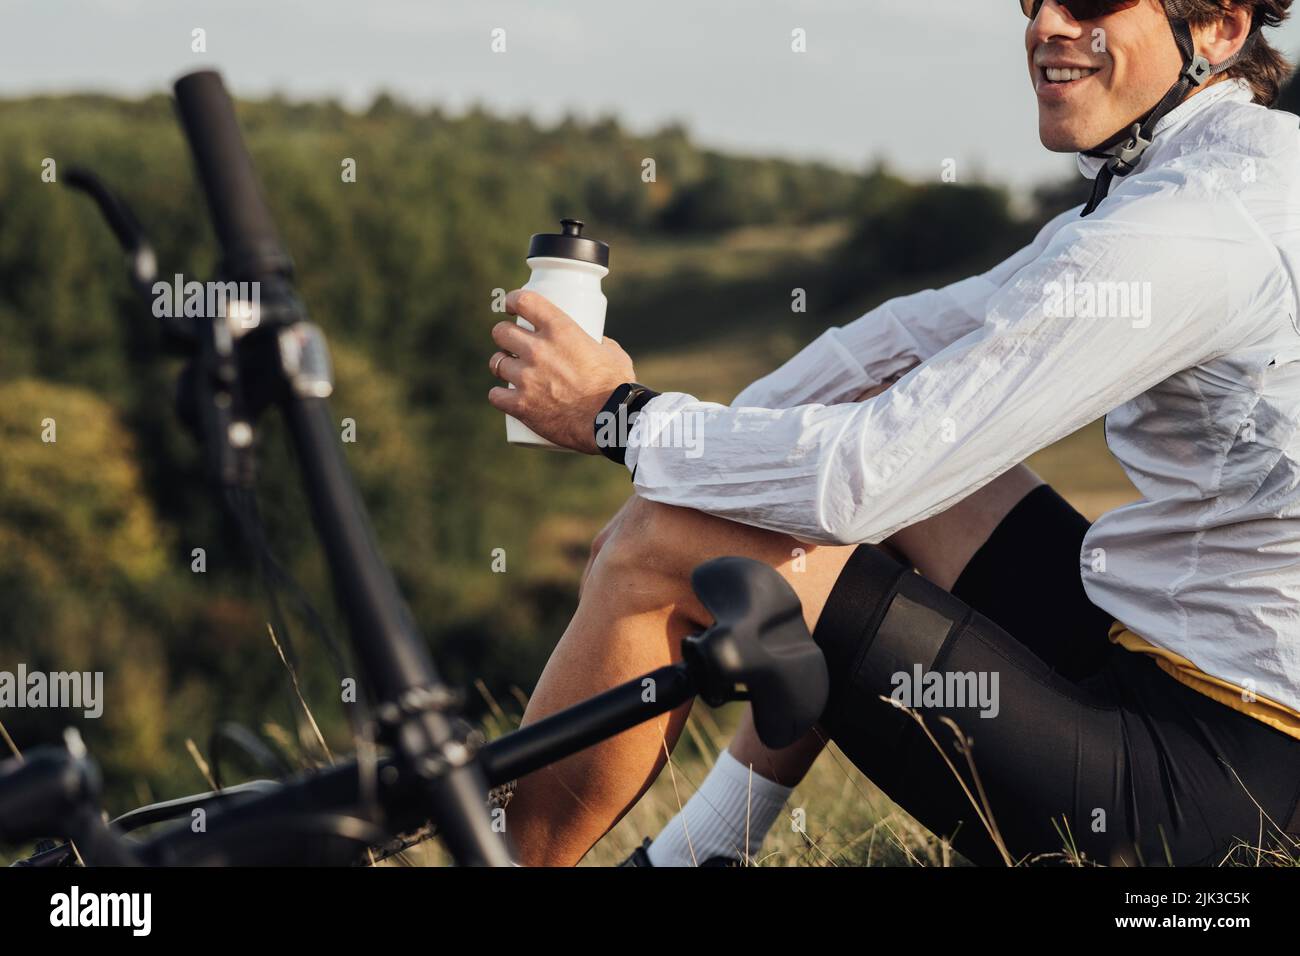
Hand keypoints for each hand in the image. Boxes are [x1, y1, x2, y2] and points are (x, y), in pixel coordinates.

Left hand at [487, 289, 635, 453]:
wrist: (610, 422)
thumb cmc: (616, 387)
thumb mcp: (612, 354)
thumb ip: (599, 344)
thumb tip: (595, 343)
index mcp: (560, 330)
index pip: (524, 301)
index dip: (513, 300)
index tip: (511, 306)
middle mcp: (538, 350)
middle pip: (501, 332)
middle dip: (504, 335)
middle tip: (512, 344)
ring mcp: (526, 378)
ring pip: (496, 363)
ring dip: (502, 365)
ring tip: (510, 371)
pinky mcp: (520, 405)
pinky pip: (495, 395)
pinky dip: (500, 396)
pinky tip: (505, 396)